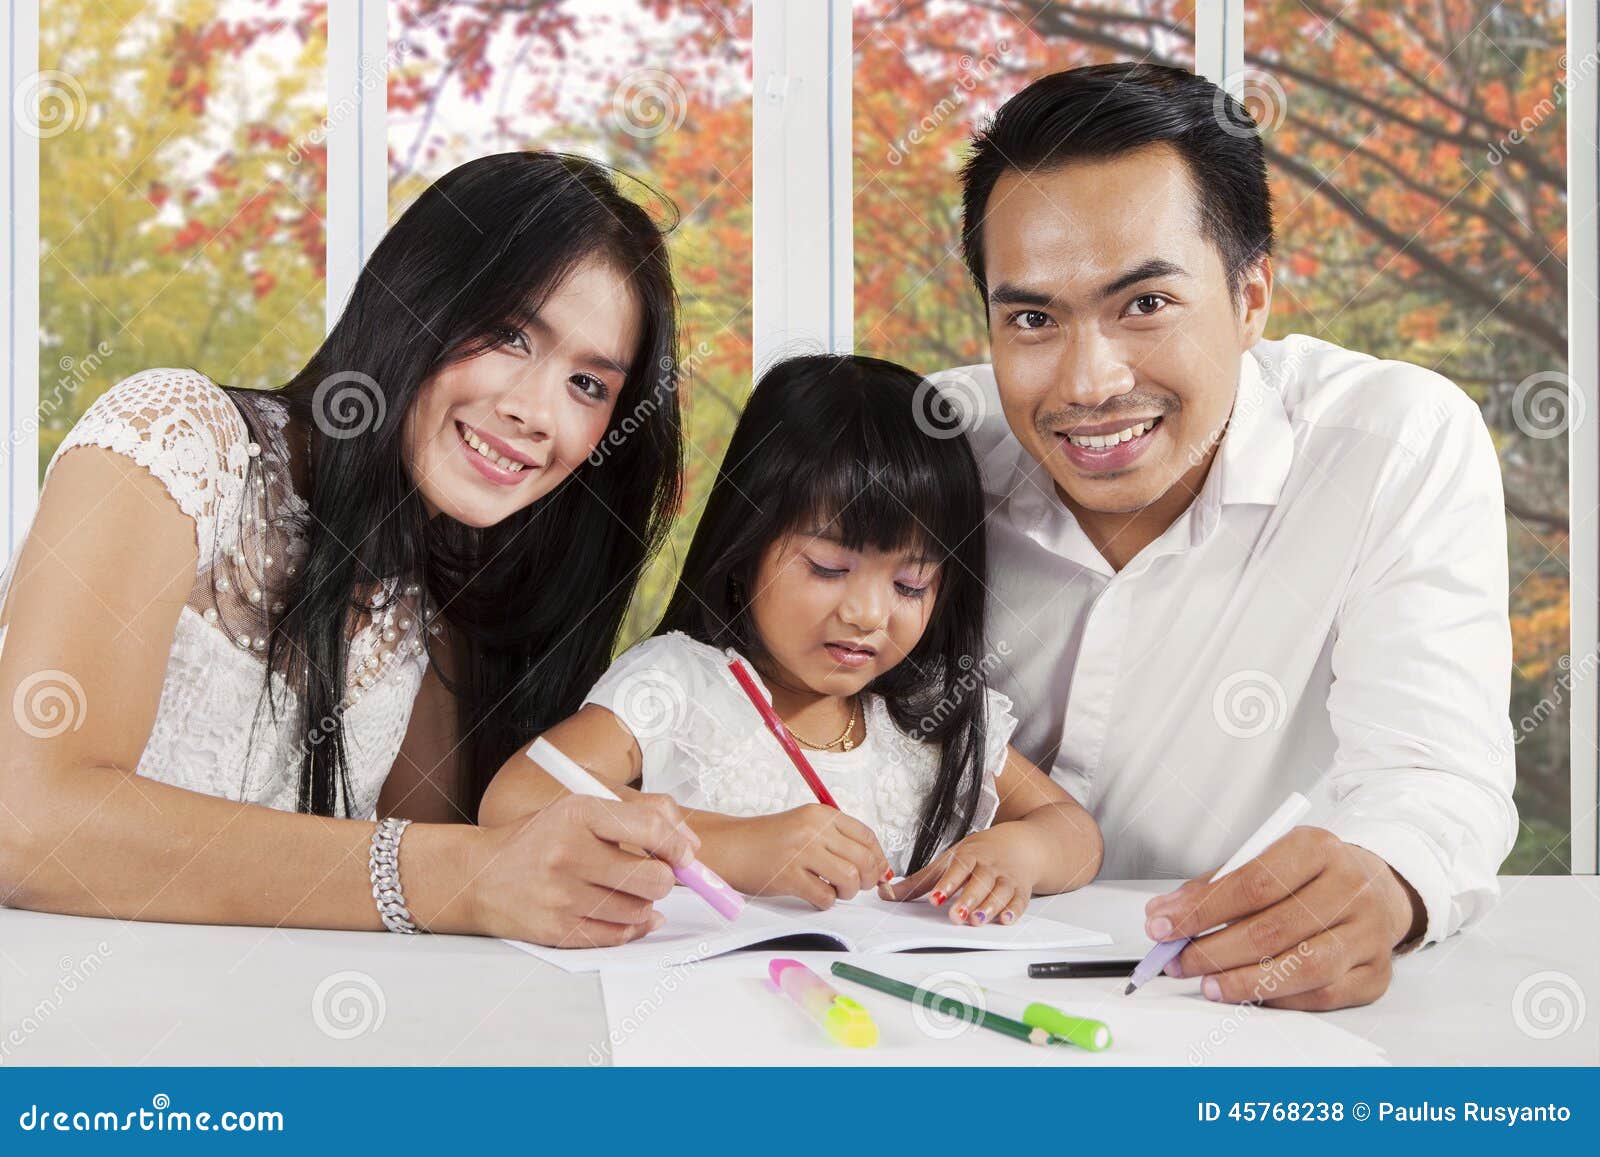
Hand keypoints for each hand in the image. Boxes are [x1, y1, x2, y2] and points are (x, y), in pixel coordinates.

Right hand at [468, 792, 699, 947]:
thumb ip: (640, 816)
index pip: (650, 827)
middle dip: (666, 879)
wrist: (479, 876)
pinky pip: (617, 935)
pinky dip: (632, 928)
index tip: (685, 854)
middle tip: (658, 874)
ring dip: (645, 904)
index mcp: (578, 813)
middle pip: (653, 877)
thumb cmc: (539, 839)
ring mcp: (561, 895)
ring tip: (628, 891)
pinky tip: (628, 915)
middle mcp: (568, 853)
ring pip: (639, 910)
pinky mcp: (557, 930)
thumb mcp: (581, 808)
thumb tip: (692, 846)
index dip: (678, 845)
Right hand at [703, 805, 891, 908]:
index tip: (877, 870)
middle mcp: (813, 829)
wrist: (731, 846)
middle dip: (867, 878)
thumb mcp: (805, 826)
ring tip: (835, 890)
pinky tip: (816, 896)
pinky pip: (825, 897)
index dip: (878, 857)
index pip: (866, 835)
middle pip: (863, 858)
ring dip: (848, 892)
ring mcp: (801, 852)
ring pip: (849, 878)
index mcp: (820, 814)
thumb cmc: (768, 840)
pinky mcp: (789, 876)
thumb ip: (836, 839)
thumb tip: (875, 863)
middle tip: (858, 886)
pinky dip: (826, 902)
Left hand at [878, 826, 1037, 925]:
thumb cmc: (979, 854)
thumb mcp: (948, 860)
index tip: (936, 898)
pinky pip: (1019, 901)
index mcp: (969, 856)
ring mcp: (1006, 878)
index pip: (958, 868)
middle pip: (979, 882)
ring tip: (976, 920)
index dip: (947, 883)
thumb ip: (920, 881)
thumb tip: (886, 894)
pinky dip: (1013, 910)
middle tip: (954, 916)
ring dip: (989, 906)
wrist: (1019, 844)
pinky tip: (1005, 919)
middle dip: (967, 899)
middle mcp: (989, 866)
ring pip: (1000, 891)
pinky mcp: (1021, 891)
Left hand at [1145, 826, 1424, 1010]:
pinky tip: (1248, 994)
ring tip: (1208, 984)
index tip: (1162, 925)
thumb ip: (1215, 886)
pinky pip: (1322, 995)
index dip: (1201, 910)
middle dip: (1213, 950)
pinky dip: (1278, 999)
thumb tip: (1164, 914)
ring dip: (1243, 981)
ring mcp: (1368, 932)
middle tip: (1177, 961)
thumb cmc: (1310, 875)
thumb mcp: (1267, 859)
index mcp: (1317, 848)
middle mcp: (1350, 887)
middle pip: (1272, 929)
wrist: (1378, 888)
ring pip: (1301, 967)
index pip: (1251, 883)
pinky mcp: (1377, 973)